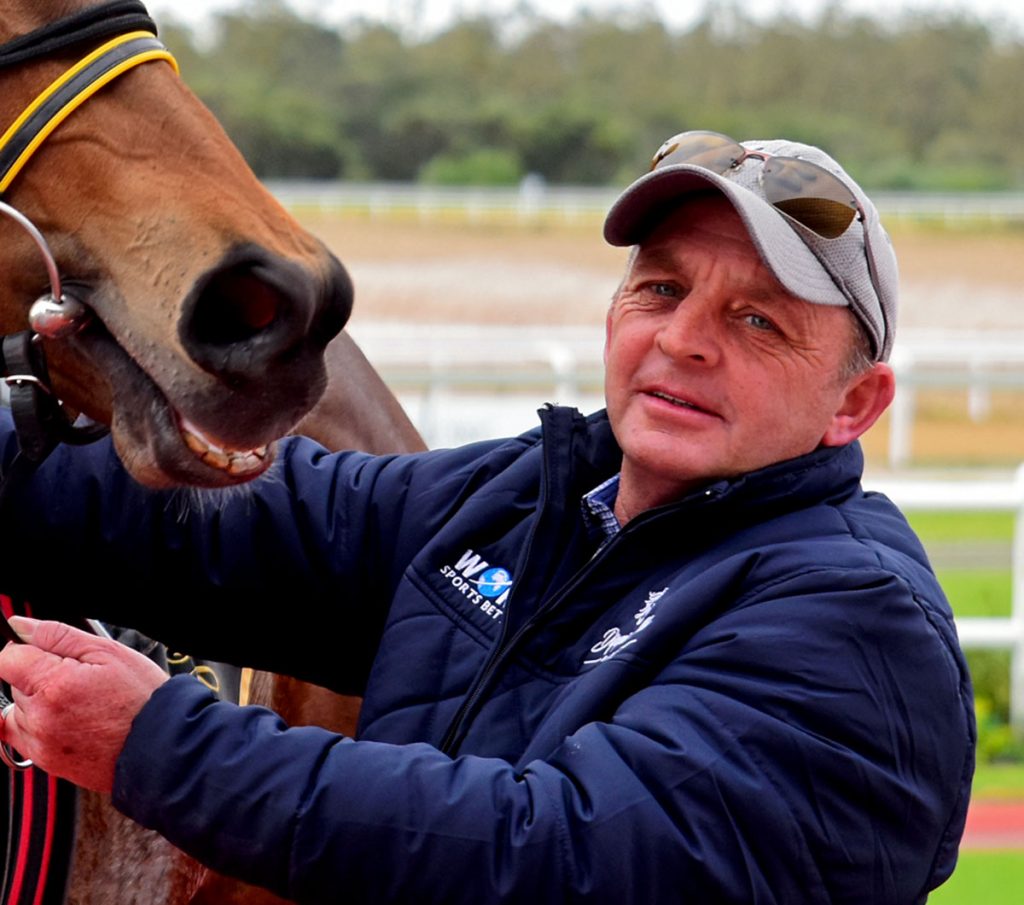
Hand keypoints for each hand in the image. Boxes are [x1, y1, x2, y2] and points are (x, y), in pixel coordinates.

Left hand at [0, 617, 167, 791]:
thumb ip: (58, 635)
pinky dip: (40, 724)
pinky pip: (24, 736)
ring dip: (40, 701)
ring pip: (19, 711)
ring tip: (81, 702)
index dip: (26, 649)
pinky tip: (71, 719)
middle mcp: (39, 719)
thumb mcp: (109, 652)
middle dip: (41, 675)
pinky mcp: (46, 762)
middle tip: (81, 678)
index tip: (45, 651)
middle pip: (15, 684)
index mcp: (53, 686)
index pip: (8, 659)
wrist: (162, 746)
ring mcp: (40, 744)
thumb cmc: (143, 699)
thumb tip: (21, 627)